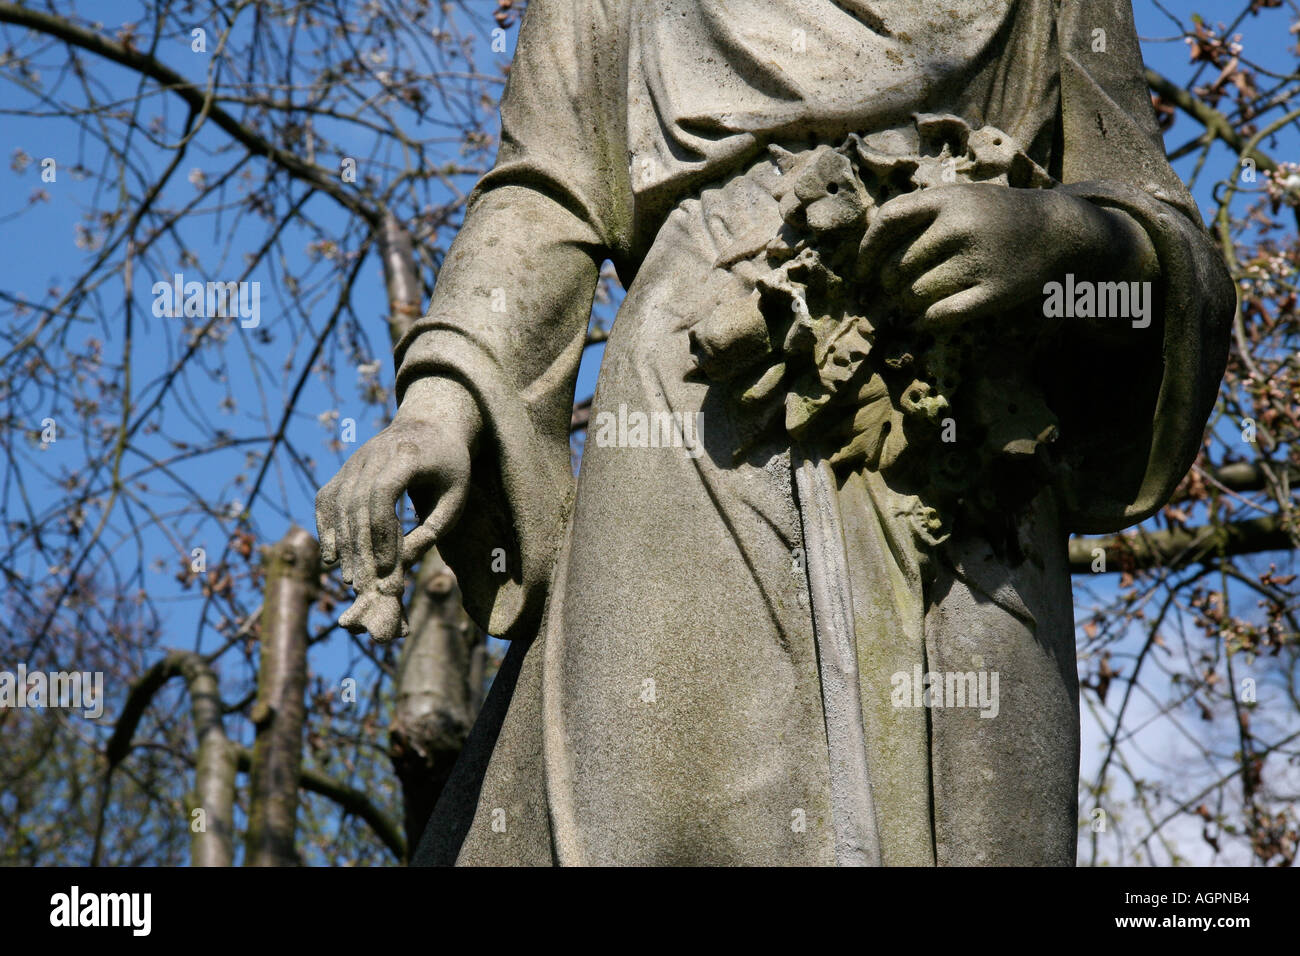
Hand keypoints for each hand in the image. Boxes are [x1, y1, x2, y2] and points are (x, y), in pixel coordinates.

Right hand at [314, 376, 480, 640]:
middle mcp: (373, 454)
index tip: (386, 566)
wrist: (432, 424)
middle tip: (364, 584)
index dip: (381, 532)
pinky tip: (331, 556)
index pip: (382, 494)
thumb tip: (404, 563)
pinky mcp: (346, 469)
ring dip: (342, 544)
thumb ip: (433, 530)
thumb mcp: (455, 496)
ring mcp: (355, 460)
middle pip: (356, 504)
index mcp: (406, 455)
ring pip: (338, 504)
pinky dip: (326, 527)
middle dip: (359, 547)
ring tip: (350, 578)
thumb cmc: (450, 466)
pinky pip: (328, 499)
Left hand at [857, 184, 1155, 331]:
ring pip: (914, 294)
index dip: (867, 249)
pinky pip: (940, 315)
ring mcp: (978, 260)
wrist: (1057, 231)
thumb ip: (918, 212)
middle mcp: (960, 227)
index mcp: (947, 199)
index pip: (887, 220)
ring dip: (907, 304)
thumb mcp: (960, 198)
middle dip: (890, 283)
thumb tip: (866, 249)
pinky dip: (925, 321)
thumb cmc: (995, 217)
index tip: (862, 270)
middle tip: (897, 289)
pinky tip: (926, 319)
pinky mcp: (993, 293)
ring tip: (915, 300)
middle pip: (897, 266)